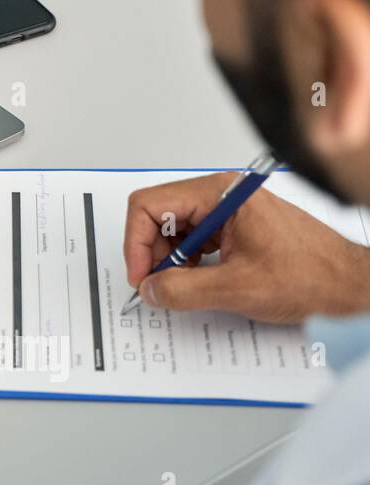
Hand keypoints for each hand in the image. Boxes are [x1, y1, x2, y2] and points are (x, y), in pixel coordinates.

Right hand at [124, 173, 369, 322]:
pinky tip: (200, 283)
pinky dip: (189, 263)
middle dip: (152, 254)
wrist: (352, 287)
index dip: (137, 244)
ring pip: (176, 230)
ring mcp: (229, 210)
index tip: (141, 276)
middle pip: (159, 217)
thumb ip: (182, 289)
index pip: (150, 206)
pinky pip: (196, 239)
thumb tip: (150, 289)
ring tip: (183, 287)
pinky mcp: (237, 227)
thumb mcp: (237, 288)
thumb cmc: (312, 276)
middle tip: (157, 286)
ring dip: (171, 261)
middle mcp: (222, 195)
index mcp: (220, 194)